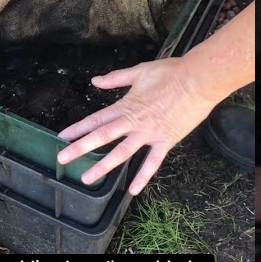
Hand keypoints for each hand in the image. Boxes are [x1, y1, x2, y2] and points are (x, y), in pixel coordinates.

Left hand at [56, 57, 216, 194]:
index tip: (62, 137)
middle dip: (81, 148)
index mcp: (125, 105)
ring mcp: (148, 134)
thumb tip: (95, 81)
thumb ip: (115, 78)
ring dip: (103, 166)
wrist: (197, 80)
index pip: (96, 119)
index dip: (78, 128)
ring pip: (122, 153)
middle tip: (63, 159)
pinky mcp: (166, 141)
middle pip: (102, 137)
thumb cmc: (169, 72)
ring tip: (87, 178)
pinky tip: (132, 190)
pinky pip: (152, 162)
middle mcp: (133, 122)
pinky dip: (143, 176)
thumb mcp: (138, 71)